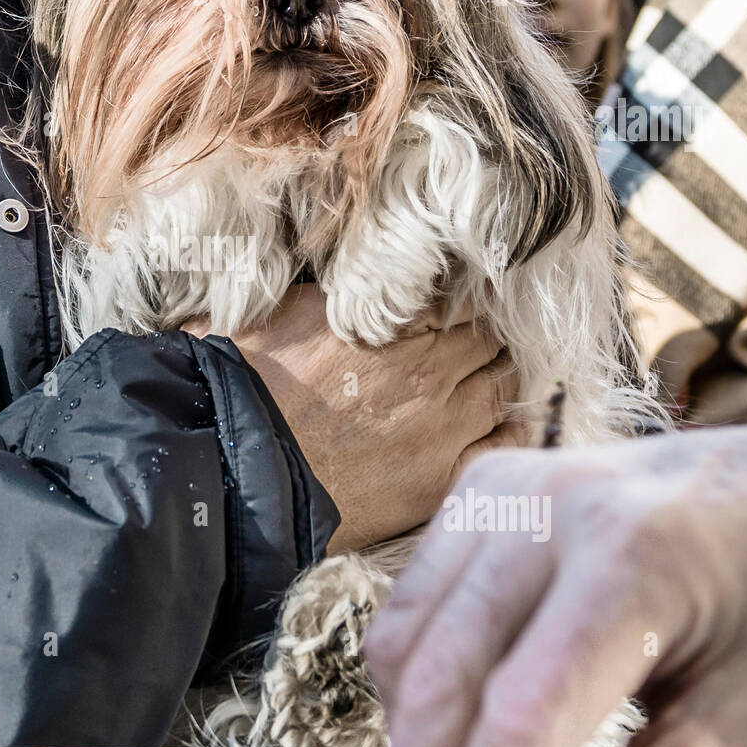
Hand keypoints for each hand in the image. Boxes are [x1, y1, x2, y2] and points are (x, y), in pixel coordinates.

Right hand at [191, 285, 526, 552]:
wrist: (237, 470)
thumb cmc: (244, 390)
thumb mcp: (274, 312)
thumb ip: (321, 289)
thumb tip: (333, 269)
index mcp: (390, 321)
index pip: (457, 297)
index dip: (455, 301)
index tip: (447, 309)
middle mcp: (428, 366)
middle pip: (486, 337)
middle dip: (478, 337)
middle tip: (465, 345)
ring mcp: (442, 424)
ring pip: (502, 383)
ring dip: (495, 376)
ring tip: (481, 380)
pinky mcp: (442, 478)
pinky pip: (504, 444)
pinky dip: (510, 429)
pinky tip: (501, 424)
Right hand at [365, 417, 746, 746]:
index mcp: (639, 557)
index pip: (526, 704)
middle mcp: (555, 507)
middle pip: (443, 671)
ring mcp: (508, 488)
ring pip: (405, 635)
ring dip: (415, 719)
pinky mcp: (484, 486)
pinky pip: (411, 598)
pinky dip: (418, 665)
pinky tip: (464, 696)